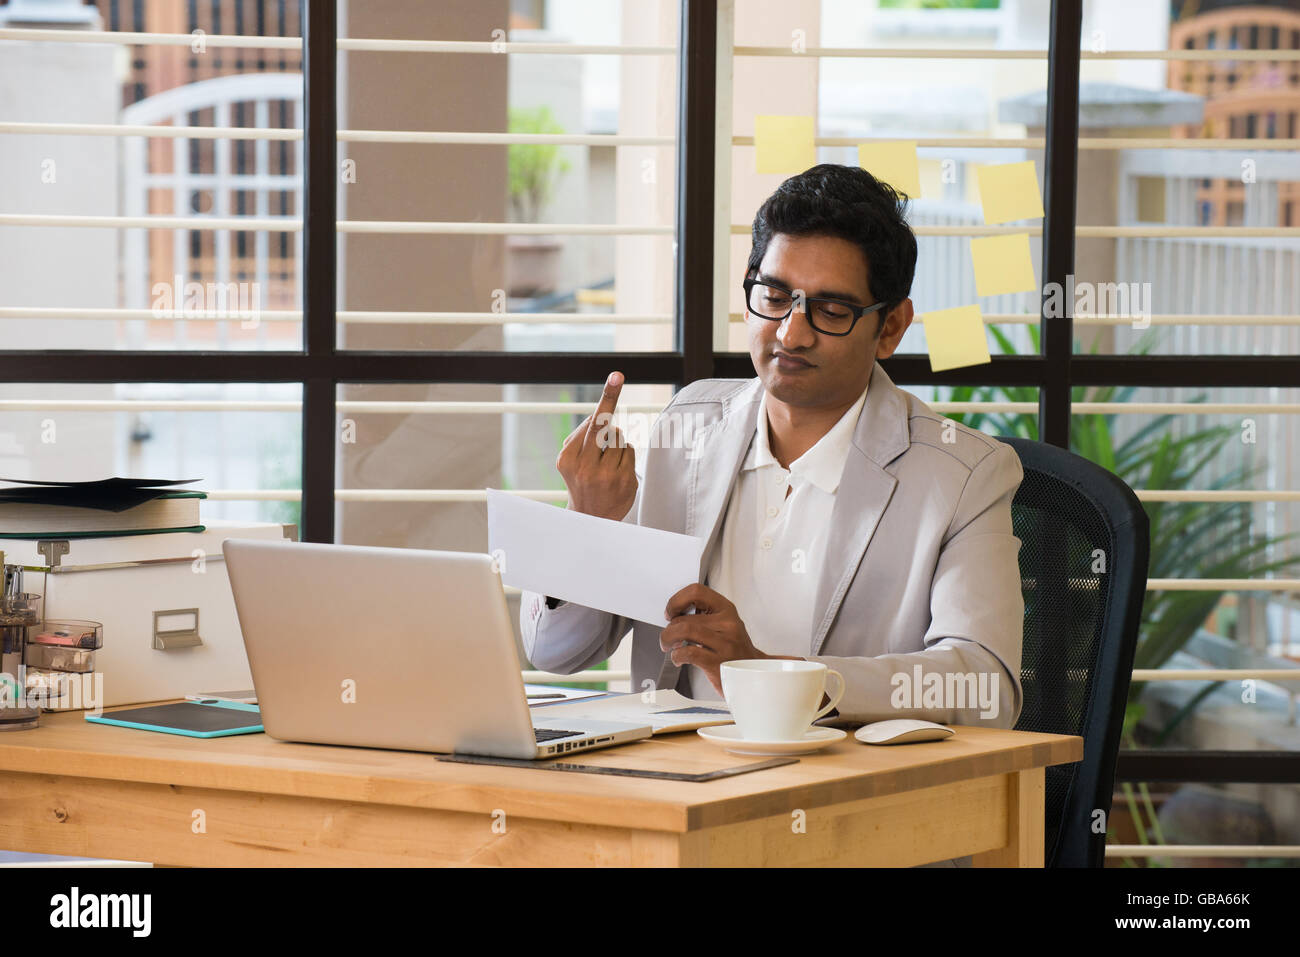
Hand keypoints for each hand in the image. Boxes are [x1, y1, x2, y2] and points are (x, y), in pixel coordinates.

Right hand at [556, 371, 637, 521]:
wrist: (590, 518)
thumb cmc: (581, 480)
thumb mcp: (572, 460)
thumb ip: (583, 437)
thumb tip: (603, 413)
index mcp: (567, 458)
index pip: (590, 421)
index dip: (606, 398)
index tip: (616, 376)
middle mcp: (584, 466)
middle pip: (604, 424)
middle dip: (610, 398)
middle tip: (616, 376)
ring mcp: (606, 475)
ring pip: (618, 436)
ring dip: (615, 441)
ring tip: (606, 459)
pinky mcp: (624, 482)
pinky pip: (629, 450)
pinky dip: (624, 453)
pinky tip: (616, 467)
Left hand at [660, 583, 770, 695]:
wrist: (752, 673)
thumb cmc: (734, 650)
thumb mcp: (724, 624)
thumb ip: (704, 615)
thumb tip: (674, 612)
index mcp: (726, 609)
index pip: (696, 591)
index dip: (676, 600)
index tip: (671, 612)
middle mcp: (727, 623)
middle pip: (684, 616)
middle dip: (669, 628)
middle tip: (669, 637)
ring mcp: (724, 643)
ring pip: (684, 630)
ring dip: (668, 638)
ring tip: (668, 645)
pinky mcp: (718, 662)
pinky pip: (687, 652)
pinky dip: (676, 655)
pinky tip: (678, 658)